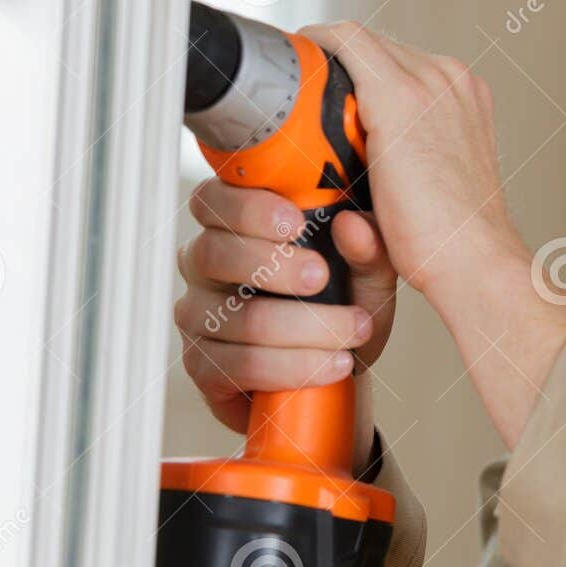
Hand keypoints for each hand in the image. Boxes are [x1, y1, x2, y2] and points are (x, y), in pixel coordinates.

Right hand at [173, 179, 397, 474]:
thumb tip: (352, 224)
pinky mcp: (203, 366)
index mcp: (234, 225)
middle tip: (322, 277)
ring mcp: (196, 316)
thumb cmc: (342, 301)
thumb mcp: (367, 269)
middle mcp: (204, 266)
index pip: (213, 200)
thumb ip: (368, 244)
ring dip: (307, 328)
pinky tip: (332, 364)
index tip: (296, 222)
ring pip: (239, 318)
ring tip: (354, 330)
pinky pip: (241, 365)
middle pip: (215, 254)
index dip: (248, 208)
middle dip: (276, 268)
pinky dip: (295, 366)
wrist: (339, 364)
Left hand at [299, 21, 565, 447]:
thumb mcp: (429, 185)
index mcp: (464, 96)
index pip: (393, 60)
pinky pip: (344, 44)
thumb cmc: (451, 239)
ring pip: (355, 42)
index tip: (320, 94)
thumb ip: (397, 161)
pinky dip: (313, 53)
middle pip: (374, 48)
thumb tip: (347, 168)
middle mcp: (451, 79)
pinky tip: (291, 77)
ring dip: (320, 65)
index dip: (351, 73)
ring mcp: (430, 82)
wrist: (473, 262)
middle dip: (333, 68)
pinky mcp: (400, 97)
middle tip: (294, 97)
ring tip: (288, 96)